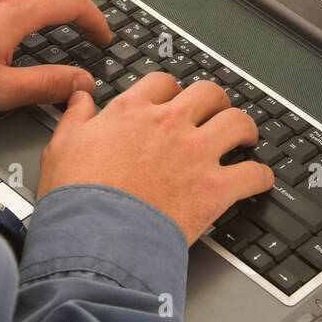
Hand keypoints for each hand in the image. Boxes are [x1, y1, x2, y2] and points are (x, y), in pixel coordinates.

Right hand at [37, 71, 273, 243]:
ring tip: (245, 138)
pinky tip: (260, 179)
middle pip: (208, 93)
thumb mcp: (61, 145)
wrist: (96, 238)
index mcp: (133, 111)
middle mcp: (169, 124)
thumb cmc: (77, 197)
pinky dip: (260, 177)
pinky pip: (252, 174)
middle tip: (216, 112)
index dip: (171, 90)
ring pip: (237, 123)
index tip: (173, 100)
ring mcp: (195, 154)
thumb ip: (75, 115)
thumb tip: (80, 95)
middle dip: (215, 101)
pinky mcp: (214, 188)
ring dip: (245, 129)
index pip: (163, 83)